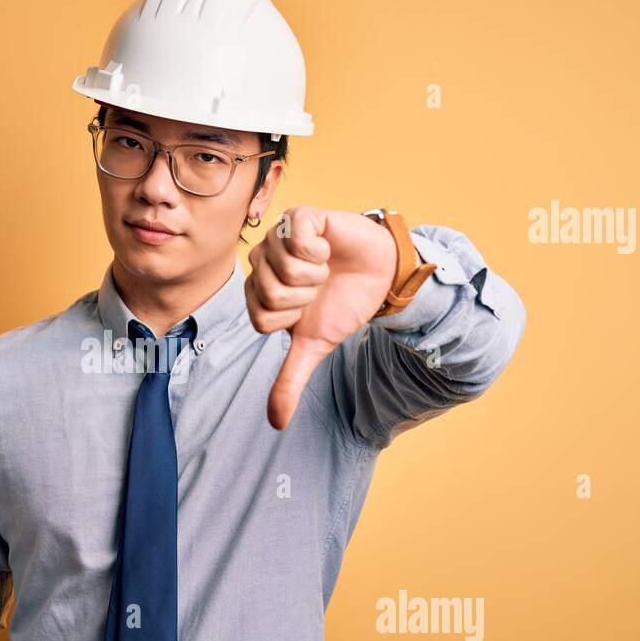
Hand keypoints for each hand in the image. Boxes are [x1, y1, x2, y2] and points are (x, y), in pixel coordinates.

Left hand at [245, 205, 397, 430]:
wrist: (380, 276)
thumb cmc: (342, 305)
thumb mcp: (315, 346)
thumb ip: (290, 380)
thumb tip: (276, 423)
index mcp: (258, 293)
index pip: (260, 318)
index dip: (292, 318)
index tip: (308, 308)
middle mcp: (262, 263)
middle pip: (269, 294)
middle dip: (305, 297)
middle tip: (319, 287)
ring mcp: (279, 238)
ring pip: (283, 269)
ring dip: (315, 275)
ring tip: (324, 268)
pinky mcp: (300, 217)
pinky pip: (296, 239)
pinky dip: (319, 251)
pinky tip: (326, 248)